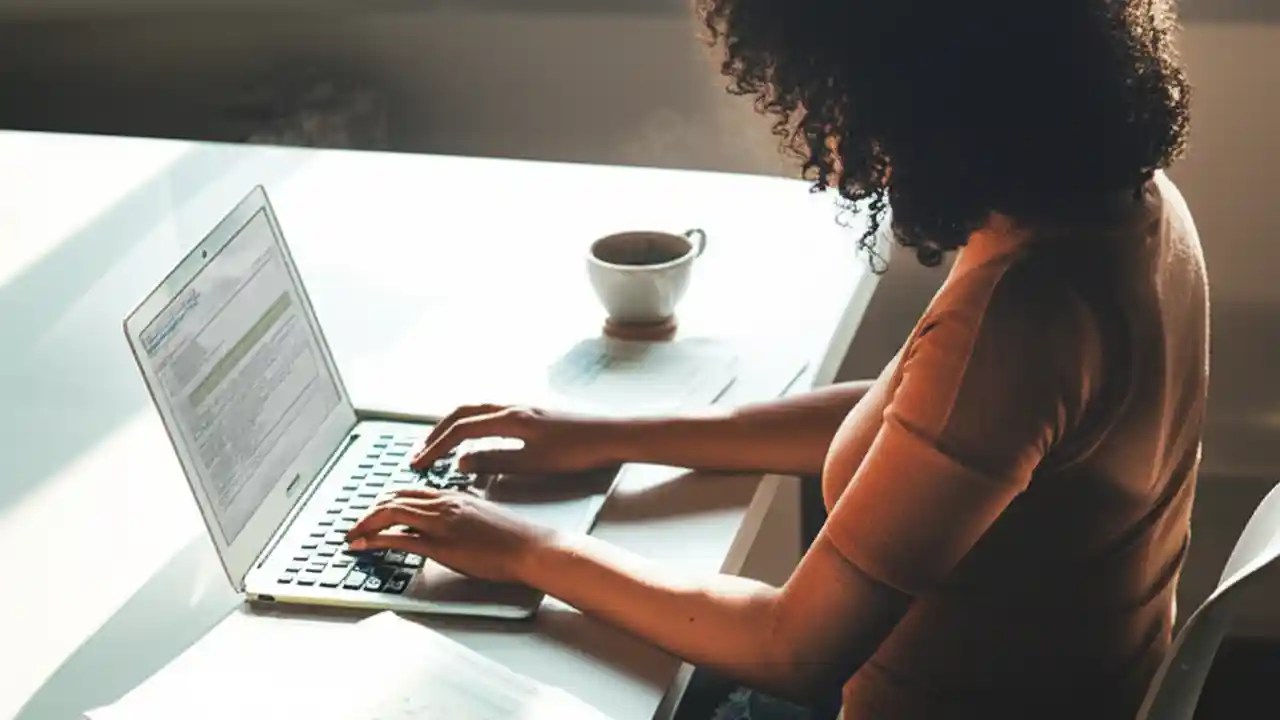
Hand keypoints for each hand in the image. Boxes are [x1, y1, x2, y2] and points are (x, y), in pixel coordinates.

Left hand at [345, 488, 554, 583]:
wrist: (530, 548)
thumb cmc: (513, 538)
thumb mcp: (481, 518)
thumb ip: (457, 516)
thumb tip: (440, 524)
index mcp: (453, 495)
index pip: (409, 491)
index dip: (385, 500)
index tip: (373, 511)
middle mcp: (443, 503)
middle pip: (393, 497)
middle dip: (369, 510)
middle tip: (355, 524)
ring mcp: (440, 522)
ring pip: (390, 512)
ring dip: (365, 523)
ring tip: (351, 535)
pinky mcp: (440, 545)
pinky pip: (398, 538)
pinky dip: (374, 539)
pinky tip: (362, 545)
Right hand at [410, 404, 623, 475]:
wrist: (613, 435)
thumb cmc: (578, 451)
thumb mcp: (534, 463)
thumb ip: (496, 461)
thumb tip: (462, 462)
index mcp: (510, 418)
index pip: (460, 429)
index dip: (435, 447)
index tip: (418, 463)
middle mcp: (512, 407)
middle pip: (462, 412)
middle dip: (436, 432)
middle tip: (420, 453)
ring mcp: (523, 407)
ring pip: (477, 410)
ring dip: (454, 426)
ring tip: (440, 446)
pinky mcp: (533, 413)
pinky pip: (492, 413)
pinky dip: (473, 424)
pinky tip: (476, 439)